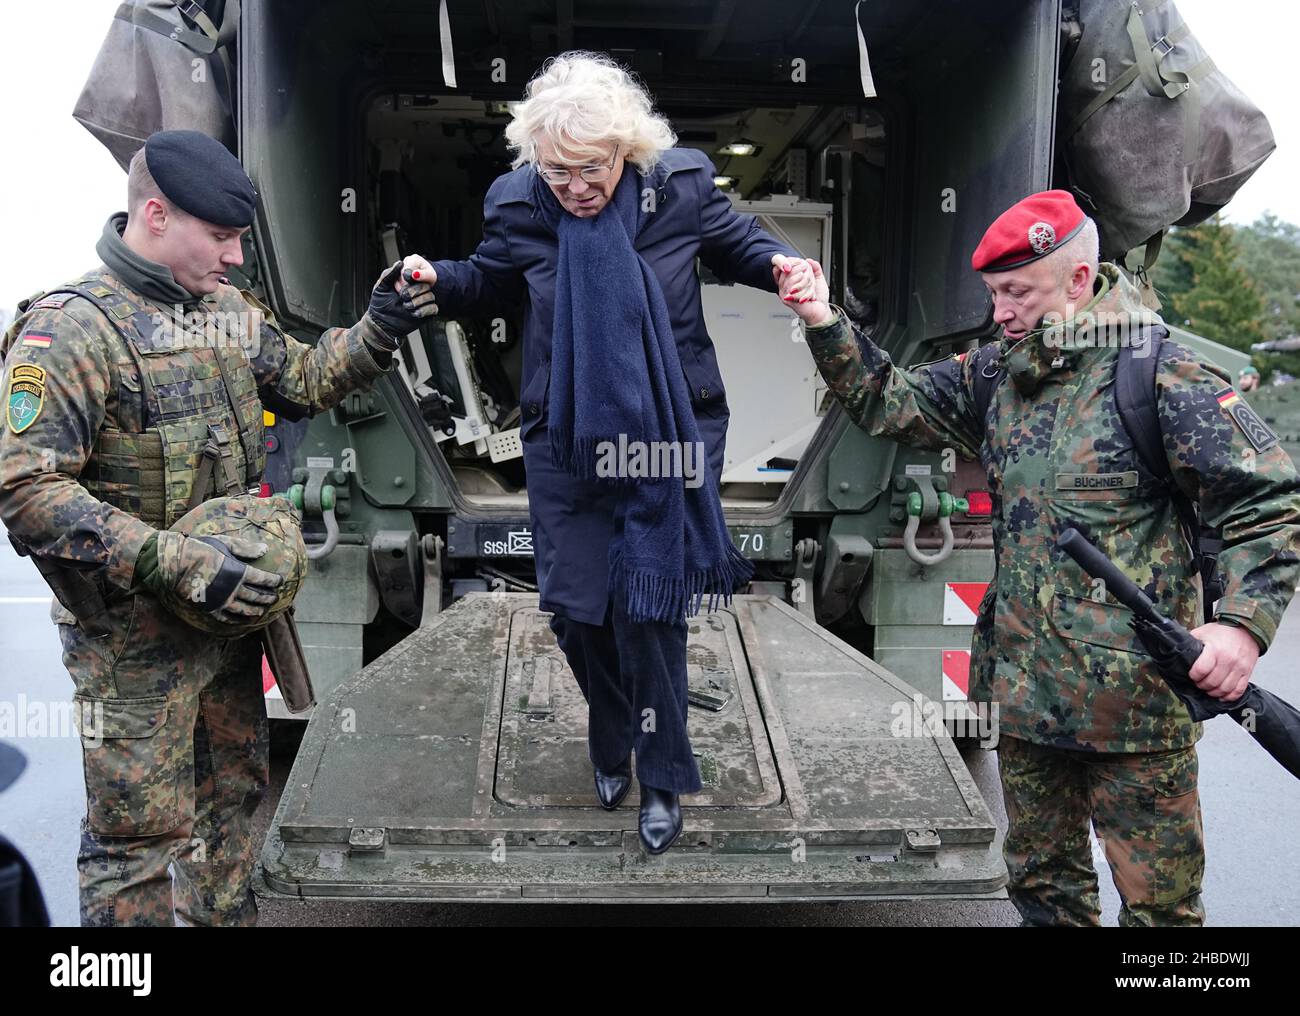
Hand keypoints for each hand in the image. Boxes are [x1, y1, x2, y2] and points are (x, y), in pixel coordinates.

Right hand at [155, 531, 282, 623]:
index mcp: (239, 572)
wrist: (174, 563)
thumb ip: (245, 548)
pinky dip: (236, 620)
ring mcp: (221, 601)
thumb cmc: (200, 549)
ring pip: (244, 610)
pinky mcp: (209, 609)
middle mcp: (233, 589)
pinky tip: (242, 620)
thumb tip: (265, 549)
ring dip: (255, 611)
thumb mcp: (224, 543)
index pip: (262, 579)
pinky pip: (226, 618)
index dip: (273, 581)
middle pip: (256, 596)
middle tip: (275, 598)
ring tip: (262, 611)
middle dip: (267, 597)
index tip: (280, 581)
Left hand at [366, 258, 438, 338]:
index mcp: (406, 282)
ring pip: (430, 296)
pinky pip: (433, 308)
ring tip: (406, 306)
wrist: (382, 324)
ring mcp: (421, 302)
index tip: (405, 280)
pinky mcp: (426, 313)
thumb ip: (389, 274)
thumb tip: (400, 263)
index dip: (411, 277)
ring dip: (418, 301)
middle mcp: (415, 291)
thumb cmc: (379, 305)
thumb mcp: (381, 287)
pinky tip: (413, 313)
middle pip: (425, 285)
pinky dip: (423, 310)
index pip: (416, 275)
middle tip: (402, 296)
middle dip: (414, 291)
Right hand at [772, 255, 832, 325]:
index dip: (793, 262)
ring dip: (805, 281)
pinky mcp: (787, 299)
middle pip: (787, 270)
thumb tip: (809, 260)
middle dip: (801, 271)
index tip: (803, 263)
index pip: (785, 266)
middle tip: (810, 277)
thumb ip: (815, 268)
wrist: (821, 311)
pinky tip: (810, 293)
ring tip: (811, 287)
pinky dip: (805, 288)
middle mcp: (785, 286)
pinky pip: (792, 287)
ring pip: (791, 278)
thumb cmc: (819, 298)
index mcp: (790, 280)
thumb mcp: (818, 279)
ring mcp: (784, 293)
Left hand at [1187, 621, 1259, 700]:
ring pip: (1225, 689)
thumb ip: (1191, 644)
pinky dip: (1229, 697)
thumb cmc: (1222, 632)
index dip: (1194, 676)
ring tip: (1209, 689)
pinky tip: (1222, 695)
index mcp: (1215, 650)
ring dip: (1214, 693)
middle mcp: (1228, 660)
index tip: (1192, 675)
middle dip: (1202, 685)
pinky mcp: (1247, 673)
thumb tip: (1177, 653)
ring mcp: (1239, 667)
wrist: (1246, 630)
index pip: (1201, 670)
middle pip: (1212, 682)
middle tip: (1199, 683)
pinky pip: (1238, 691)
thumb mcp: (1202, 633)